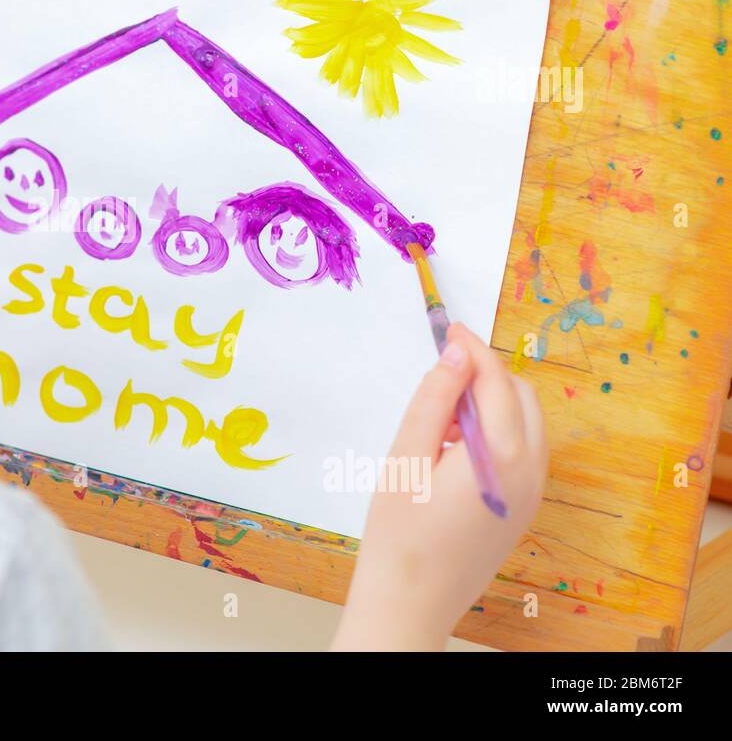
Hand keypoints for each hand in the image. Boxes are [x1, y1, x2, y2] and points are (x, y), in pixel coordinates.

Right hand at [331, 322, 546, 650]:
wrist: (410, 602)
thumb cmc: (398, 532)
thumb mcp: (406, 457)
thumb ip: (434, 399)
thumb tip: (457, 352)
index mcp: (501, 456)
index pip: (496, 381)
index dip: (474, 349)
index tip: (450, 327)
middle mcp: (530, 472)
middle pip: (523, 397)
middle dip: (487, 377)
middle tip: (438, 381)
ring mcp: (532, 493)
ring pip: (526, 423)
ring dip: (492, 406)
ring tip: (438, 425)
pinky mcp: (524, 508)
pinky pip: (522, 451)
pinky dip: (496, 433)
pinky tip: (452, 451)